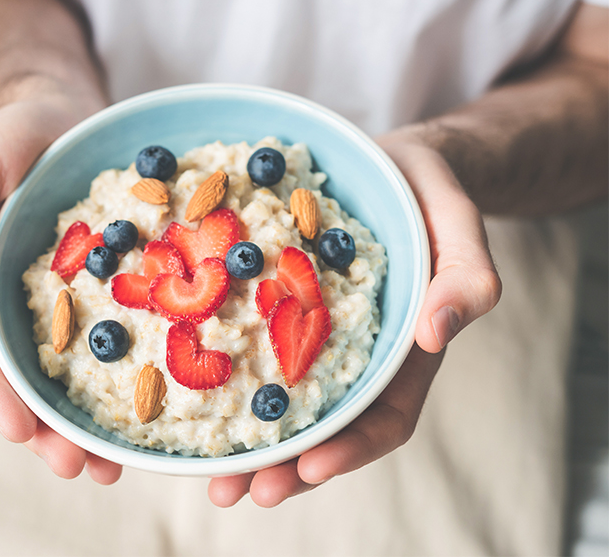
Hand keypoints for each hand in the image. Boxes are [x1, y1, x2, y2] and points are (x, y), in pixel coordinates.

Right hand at [0, 95, 121, 482]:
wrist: (70, 113)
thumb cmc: (12, 139)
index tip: (25, 433)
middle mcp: (26, 304)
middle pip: (31, 379)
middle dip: (53, 429)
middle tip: (84, 468)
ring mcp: (75, 300)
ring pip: (79, 372)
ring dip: (96, 420)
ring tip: (120, 462)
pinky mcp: (119, 288)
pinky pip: (127, 334)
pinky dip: (141, 370)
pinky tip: (166, 399)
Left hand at [208, 132, 500, 506]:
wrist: (389, 163)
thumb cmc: (427, 193)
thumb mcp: (457, 221)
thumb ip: (466, 274)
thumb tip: (438, 334)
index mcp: (402, 349)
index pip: (385, 416)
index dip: (351, 449)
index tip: (310, 468)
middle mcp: (354, 354)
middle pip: (323, 425)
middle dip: (284, 465)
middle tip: (239, 492)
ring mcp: (312, 334)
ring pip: (282, 401)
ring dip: (248, 441)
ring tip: (209, 474)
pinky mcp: (277, 305)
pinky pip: (250, 348)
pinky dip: (225, 378)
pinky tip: (187, 388)